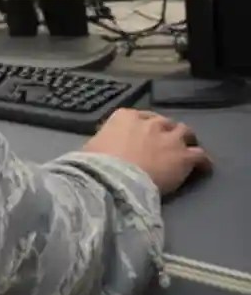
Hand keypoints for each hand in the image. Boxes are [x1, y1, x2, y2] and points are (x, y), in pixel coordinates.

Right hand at [82, 109, 212, 193]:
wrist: (114, 179)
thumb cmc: (96, 163)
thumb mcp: (92, 146)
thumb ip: (102, 142)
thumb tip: (99, 149)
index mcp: (125, 117)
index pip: (139, 115)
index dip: (143, 125)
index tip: (143, 133)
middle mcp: (150, 123)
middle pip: (164, 122)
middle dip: (166, 130)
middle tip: (165, 142)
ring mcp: (169, 138)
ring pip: (185, 132)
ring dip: (185, 140)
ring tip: (186, 149)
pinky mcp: (184, 156)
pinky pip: (200, 155)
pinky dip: (202, 161)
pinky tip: (202, 167)